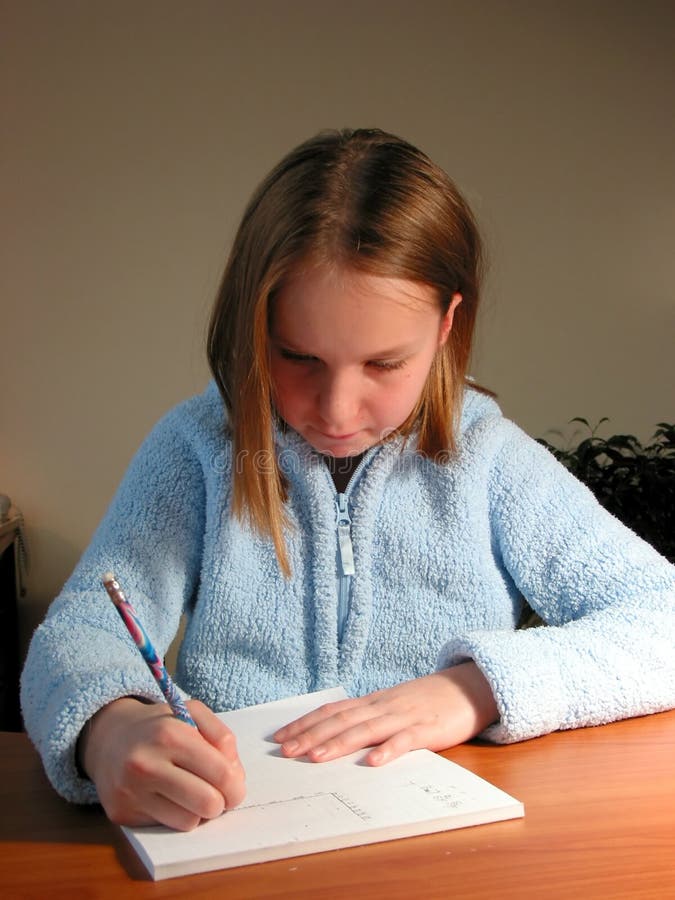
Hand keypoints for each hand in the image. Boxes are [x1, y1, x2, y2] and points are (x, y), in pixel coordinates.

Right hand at [79, 697, 245, 830]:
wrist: (109, 738)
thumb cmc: (160, 727)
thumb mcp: (192, 714)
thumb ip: (222, 736)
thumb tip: (234, 775)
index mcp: (171, 734)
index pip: (221, 772)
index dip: (236, 786)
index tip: (235, 787)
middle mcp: (147, 763)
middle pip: (208, 803)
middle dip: (221, 803)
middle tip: (219, 796)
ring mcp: (132, 791)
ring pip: (189, 821)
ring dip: (197, 812)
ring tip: (191, 794)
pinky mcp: (122, 813)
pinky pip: (166, 827)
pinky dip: (174, 816)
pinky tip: (168, 799)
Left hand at [273, 663, 497, 764]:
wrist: (468, 687)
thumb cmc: (427, 701)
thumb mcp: (393, 706)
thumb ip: (368, 719)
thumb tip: (335, 736)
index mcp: (373, 703)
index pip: (332, 711)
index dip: (305, 723)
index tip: (279, 737)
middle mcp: (382, 707)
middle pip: (341, 720)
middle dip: (311, 736)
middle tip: (285, 751)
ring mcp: (404, 716)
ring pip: (366, 730)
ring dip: (338, 743)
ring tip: (315, 757)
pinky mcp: (428, 729)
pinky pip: (406, 740)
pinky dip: (388, 750)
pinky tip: (373, 763)